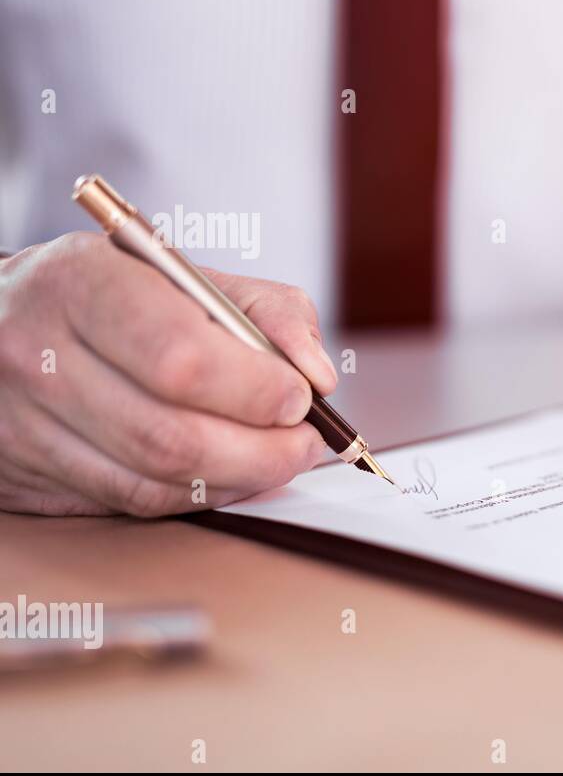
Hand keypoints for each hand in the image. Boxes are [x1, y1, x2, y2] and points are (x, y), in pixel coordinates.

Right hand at [0, 232, 337, 515]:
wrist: (1, 320)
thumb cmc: (114, 296)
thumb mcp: (185, 273)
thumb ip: (268, 310)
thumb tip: (317, 374)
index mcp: (80, 281)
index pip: (180, 357)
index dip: (254, 390)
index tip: (298, 399)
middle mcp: (35, 350)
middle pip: (168, 436)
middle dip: (260, 452)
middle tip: (304, 444)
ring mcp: (19, 419)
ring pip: (150, 481)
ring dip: (236, 481)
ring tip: (276, 458)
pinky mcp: (20, 472)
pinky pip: (128, 502)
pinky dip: (194, 496)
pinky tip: (226, 476)